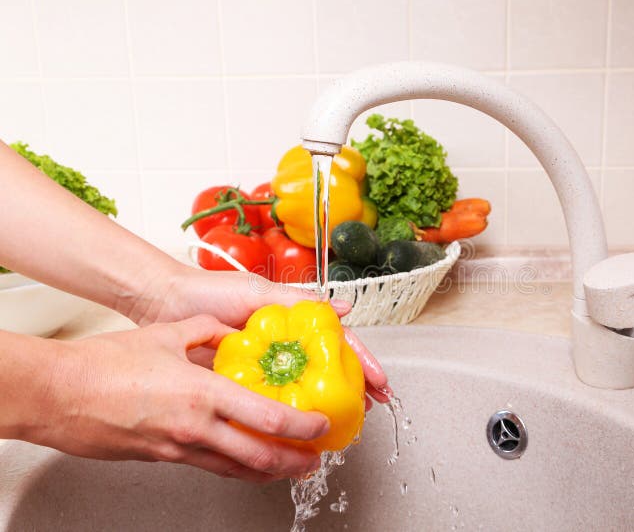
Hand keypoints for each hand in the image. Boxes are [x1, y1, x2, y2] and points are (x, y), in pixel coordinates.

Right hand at [30, 315, 329, 482]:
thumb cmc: (104, 364)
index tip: (321, 425)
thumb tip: (229, 332)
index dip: (303, 427)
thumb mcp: (167, 334)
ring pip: (237, 469)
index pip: (269, 418)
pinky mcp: (163, 457)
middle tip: (315, 458)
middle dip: (295, 461)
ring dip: (269, 471)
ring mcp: (179, 448)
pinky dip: (236, 467)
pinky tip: (244, 461)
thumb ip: (207, 331)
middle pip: (261, 456)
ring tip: (288, 467)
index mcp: (204, 393)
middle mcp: (196, 427)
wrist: (59, 393)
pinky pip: (210, 466)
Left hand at [127, 266, 391, 408]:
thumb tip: (344, 306)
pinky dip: (286, 417)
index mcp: (293, 323)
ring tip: (343, 426)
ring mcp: (264, 367)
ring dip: (324, 408)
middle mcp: (283, 347)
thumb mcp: (258, 292)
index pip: (338, 343)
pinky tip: (297, 430)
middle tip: (369, 411)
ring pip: (302, 391)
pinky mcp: (241, 385)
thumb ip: (299, 302)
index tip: (379, 383)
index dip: (362, 362)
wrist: (165, 303)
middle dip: (353, 390)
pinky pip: (268, 403)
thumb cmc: (211, 291)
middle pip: (326, 371)